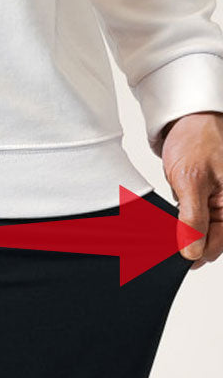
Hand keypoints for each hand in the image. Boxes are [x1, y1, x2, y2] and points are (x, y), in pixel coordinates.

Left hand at [161, 111, 222, 269]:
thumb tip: (192, 252)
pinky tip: (164, 226)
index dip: (193, 254)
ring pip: (198, 234)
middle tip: (161, 246)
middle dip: (186, 245)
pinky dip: (178, 225)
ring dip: (180, 236)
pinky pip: (192, 222)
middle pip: (207, 242)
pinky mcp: (203, 201)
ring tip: (161, 235)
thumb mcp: (191, 181)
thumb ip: (192, 219)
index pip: (216, 246)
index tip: (169, 258)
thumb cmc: (198, 139)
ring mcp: (216, 205)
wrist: (189, 119)